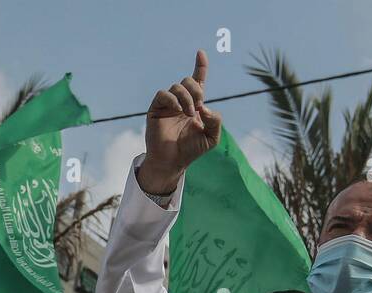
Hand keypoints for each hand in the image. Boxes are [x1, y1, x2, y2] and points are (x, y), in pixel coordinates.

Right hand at [139, 51, 220, 193]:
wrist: (173, 162)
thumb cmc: (191, 150)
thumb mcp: (212, 137)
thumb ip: (216, 120)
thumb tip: (205, 108)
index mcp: (194, 105)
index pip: (197, 81)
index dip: (200, 66)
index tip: (201, 53)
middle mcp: (180, 102)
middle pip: (188, 81)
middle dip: (196, 91)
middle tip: (198, 108)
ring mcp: (167, 105)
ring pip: (177, 87)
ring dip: (187, 98)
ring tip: (188, 114)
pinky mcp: (155, 109)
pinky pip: (163, 94)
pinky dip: (172, 100)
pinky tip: (177, 111)